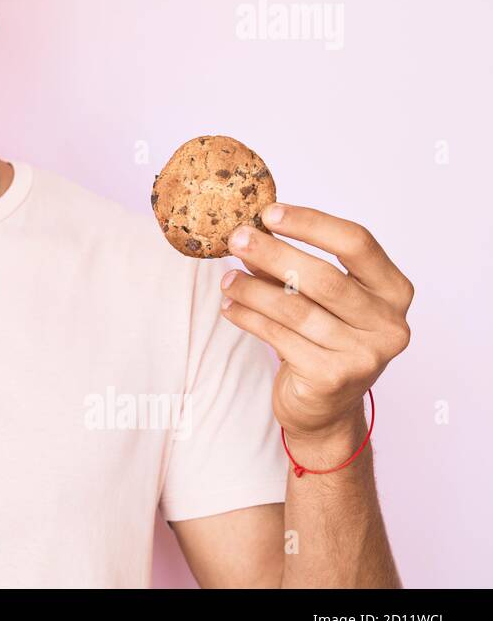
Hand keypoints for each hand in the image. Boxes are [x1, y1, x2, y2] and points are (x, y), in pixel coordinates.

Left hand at [218, 203, 413, 442]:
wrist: (324, 408)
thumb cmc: (322, 341)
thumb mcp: (319, 299)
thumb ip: (295, 267)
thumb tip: (252, 231)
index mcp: (394, 291)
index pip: (356, 243)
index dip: (311, 224)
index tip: (270, 212)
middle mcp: (389, 323)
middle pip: (324, 278)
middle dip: (273, 254)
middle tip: (237, 238)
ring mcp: (365, 354)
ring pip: (296, 309)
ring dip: (253, 289)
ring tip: (226, 279)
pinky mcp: (334, 377)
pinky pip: (279, 337)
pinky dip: (248, 318)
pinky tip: (230, 308)